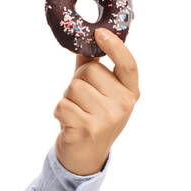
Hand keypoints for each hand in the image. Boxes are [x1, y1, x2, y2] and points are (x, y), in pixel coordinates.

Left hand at [54, 26, 139, 175]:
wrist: (84, 157)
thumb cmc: (91, 118)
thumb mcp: (99, 93)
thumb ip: (93, 68)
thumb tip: (83, 42)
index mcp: (130, 92)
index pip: (128, 64)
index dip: (115, 46)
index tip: (100, 32)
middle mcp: (124, 104)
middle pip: (90, 71)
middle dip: (78, 82)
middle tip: (82, 102)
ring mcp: (108, 117)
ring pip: (73, 87)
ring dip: (67, 98)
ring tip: (76, 113)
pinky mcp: (88, 128)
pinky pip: (62, 105)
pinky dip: (59, 112)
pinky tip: (69, 123)